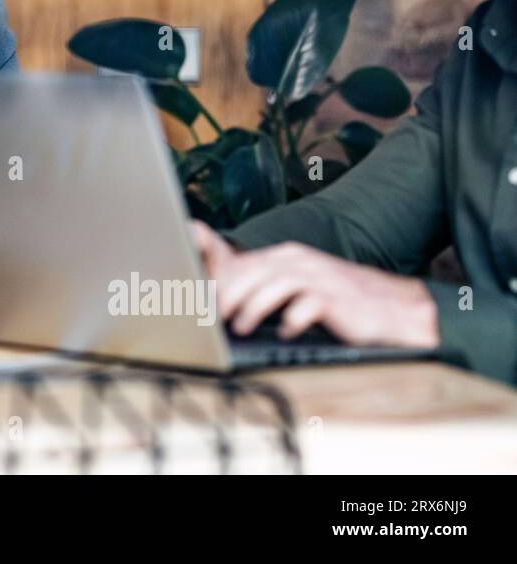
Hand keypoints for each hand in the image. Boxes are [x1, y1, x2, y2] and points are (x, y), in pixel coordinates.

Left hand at [189, 222, 438, 348]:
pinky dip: (291, 319)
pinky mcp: (337, 298)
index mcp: (286, 257)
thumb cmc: (339, 302)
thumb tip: (223, 298)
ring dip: (252, 308)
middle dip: (226, 294)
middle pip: (252, 272)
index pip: (241, 264)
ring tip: (240, 328)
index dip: (216, 282)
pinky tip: (284, 332)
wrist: (395, 310)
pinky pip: (308, 305)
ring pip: (274, 285)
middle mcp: (299, 261)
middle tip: (210, 318)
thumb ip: (263, 286)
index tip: (196, 300)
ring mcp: (319, 277)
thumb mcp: (298, 288)